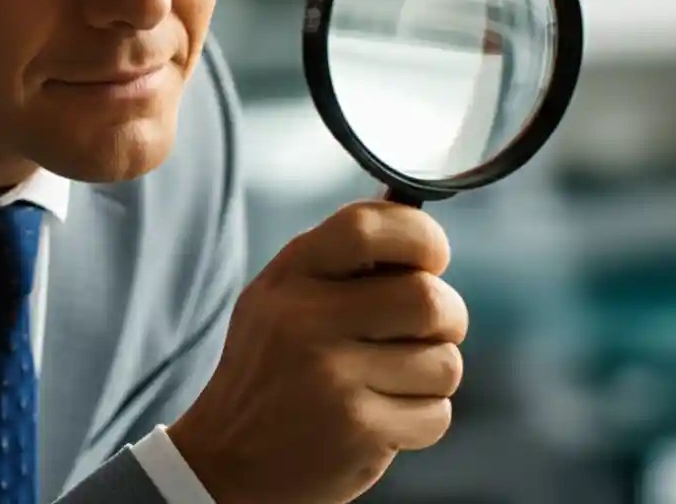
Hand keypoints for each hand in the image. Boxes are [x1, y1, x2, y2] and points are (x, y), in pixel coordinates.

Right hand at [168, 200, 467, 503]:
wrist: (226, 461)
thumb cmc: (272, 369)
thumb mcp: (282, 297)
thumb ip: (341, 258)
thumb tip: (409, 213)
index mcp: (289, 276)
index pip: (368, 227)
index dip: (421, 236)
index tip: (432, 259)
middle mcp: (306, 321)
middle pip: (428, 299)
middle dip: (449, 318)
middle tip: (431, 331)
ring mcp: (332, 378)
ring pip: (444, 362)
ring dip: (433, 375)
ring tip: (392, 381)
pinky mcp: (357, 431)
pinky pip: (436, 414)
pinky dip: (422, 419)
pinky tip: (382, 419)